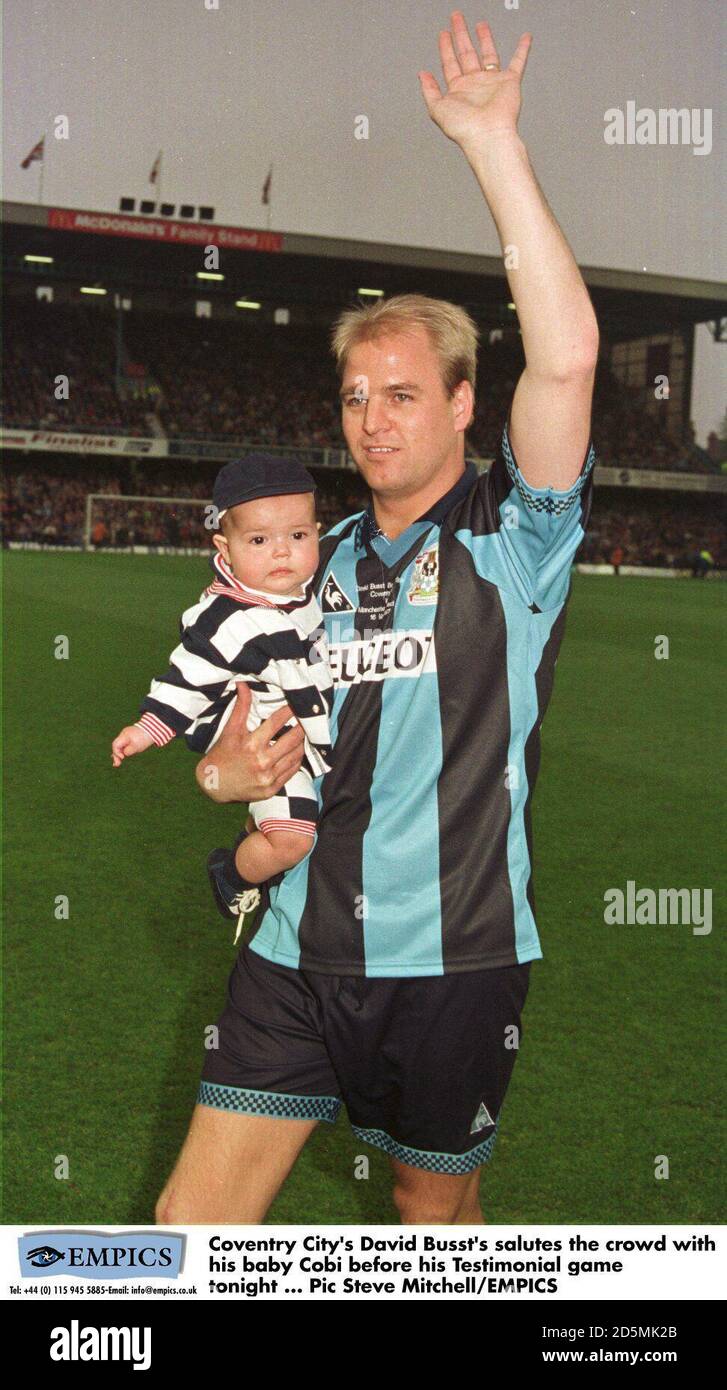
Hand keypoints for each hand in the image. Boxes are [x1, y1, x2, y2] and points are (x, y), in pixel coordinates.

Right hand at [112, 724, 152, 766]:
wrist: (153, 729)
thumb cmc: (144, 738)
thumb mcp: (136, 746)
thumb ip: (128, 751)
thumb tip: (123, 754)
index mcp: (124, 736)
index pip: (115, 745)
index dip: (116, 752)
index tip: (123, 758)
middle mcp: (123, 734)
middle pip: (116, 745)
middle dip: (116, 755)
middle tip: (117, 765)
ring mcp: (126, 735)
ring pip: (120, 745)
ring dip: (119, 753)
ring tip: (117, 763)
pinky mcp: (130, 736)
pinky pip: (124, 744)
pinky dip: (123, 750)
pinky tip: (122, 756)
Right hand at [196, 681, 304, 803]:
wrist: (214, 784)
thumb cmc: (222, 754)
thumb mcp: (230, 730)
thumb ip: (241, 707)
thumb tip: (243, 684)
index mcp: (251, 744)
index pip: (276, 722)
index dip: (289, 711)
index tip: (296, 705)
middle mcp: (261, 761)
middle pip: (292, 739)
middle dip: (301, 727)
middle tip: (306, 720)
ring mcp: (267, 777)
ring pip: (295, 755)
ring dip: (301, 743)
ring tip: (303, 735)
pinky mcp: (271, 789)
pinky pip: (292, 771)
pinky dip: (297, 760)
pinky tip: (296, 752)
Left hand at [419, 11, 530, 148]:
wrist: (487, 135)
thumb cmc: (464, 129)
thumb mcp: (437, 109)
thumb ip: (429, 91)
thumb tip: (422, 74)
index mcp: (458, 90)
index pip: (450, 63)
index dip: (446, 47)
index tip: (444, 33)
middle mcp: (475, 85)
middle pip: (467, 53)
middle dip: (461, 35)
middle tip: (457, 18)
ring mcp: (492, 82)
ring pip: (488, 54)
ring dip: (484, 39)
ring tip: (481, 24)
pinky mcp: (509, 82)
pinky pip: (518, 62)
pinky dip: (522, 49)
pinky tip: (524, 38)